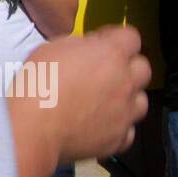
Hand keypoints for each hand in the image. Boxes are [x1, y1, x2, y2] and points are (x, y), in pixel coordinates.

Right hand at [21, 26, 150, 163]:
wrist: (34, 126)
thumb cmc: (38, 82)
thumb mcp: (53, 47)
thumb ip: (80, 45)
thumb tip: (89, 50)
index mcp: (111, 54)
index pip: (131, 37)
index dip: (115, 37)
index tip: (99, 42)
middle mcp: (126, 82)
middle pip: (143, 68)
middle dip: (127, 66)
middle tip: (104, 71)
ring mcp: (126, 113)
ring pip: (141, 101)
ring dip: (127, 97)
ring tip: (106, 101)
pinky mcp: (119, 139)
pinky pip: (128, 130)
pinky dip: (118, 126)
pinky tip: (101, 125)